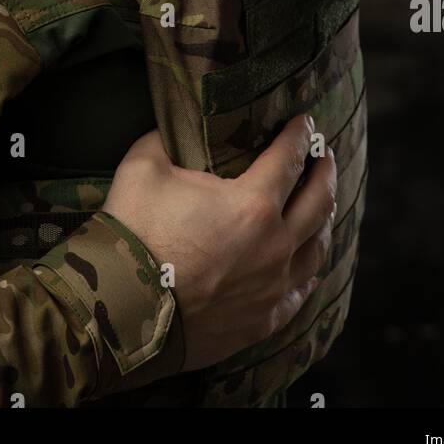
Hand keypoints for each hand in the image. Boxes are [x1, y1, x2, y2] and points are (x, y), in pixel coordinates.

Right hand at [101, 114, 336, 372]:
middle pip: (318, 201)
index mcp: (252, 204)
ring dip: (323, 219)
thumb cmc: (133, 233)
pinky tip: (308, 262)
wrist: (119, 310)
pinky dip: (308, 270)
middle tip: (323, 154)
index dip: (298, 136)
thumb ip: (166, 139)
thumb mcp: (143, 166)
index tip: (304, 122)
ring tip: (322, 204)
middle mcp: (275, 245)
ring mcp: (273, 288)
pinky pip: (300, 292)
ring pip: (316, 248)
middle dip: (324, 171)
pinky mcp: (262, 321)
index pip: (288, 159)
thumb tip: (174, 129)